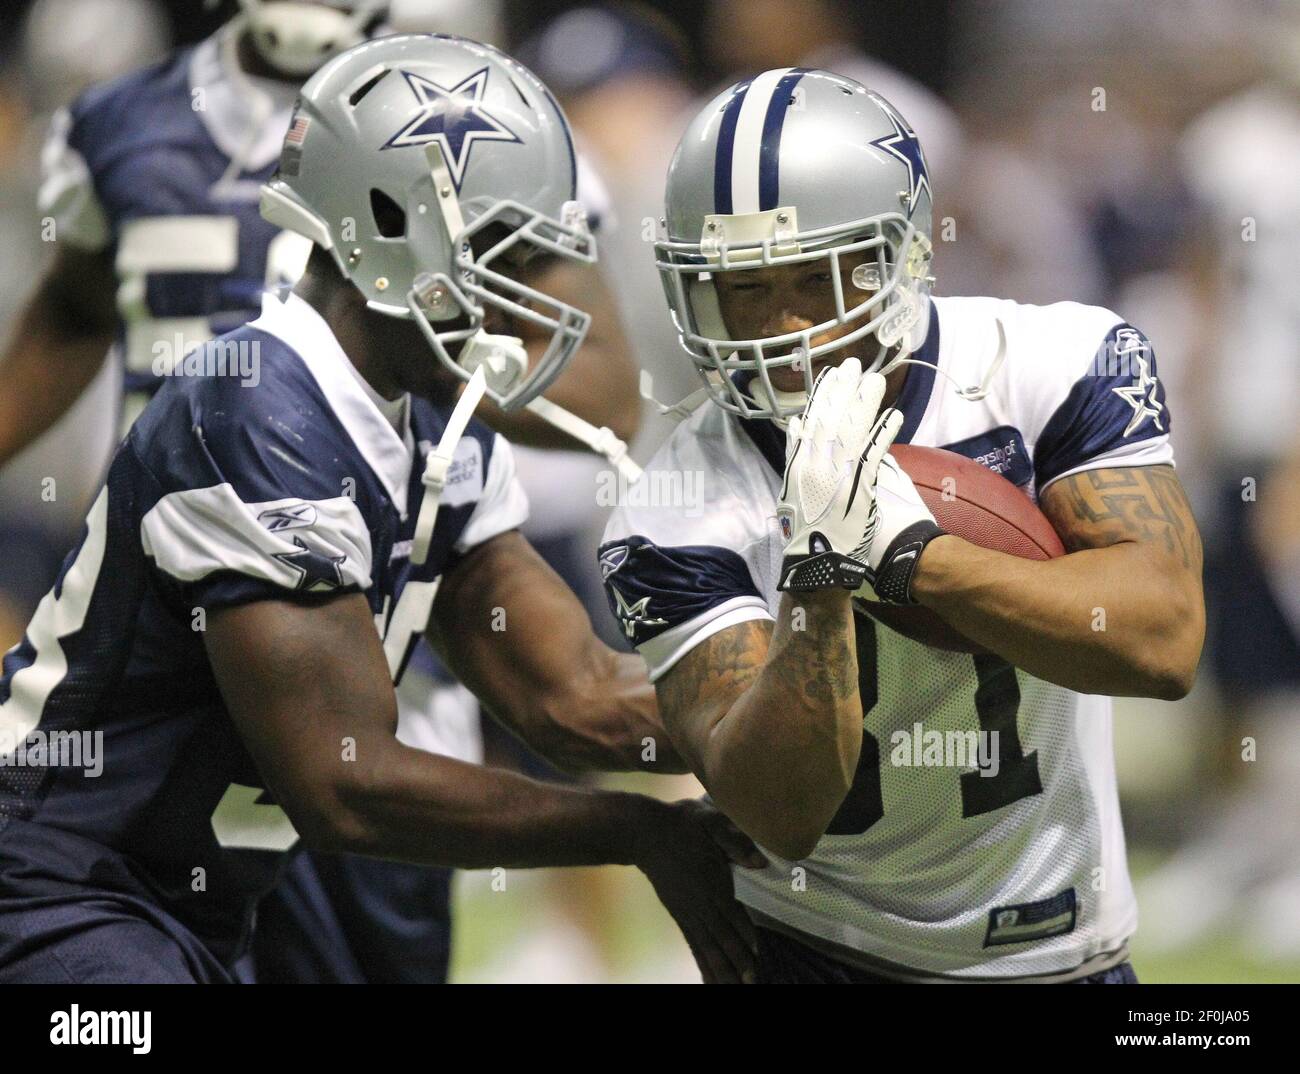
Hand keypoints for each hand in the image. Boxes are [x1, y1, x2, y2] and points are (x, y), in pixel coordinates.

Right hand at [633, 798, 766, 983]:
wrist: (644, 832)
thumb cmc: (681, 823)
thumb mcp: (711, 821)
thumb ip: (735, 841)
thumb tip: (760, 861)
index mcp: (712, 882)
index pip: (732, 915)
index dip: (745, 935)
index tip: (757, 954)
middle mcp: (700, 903)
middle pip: (721, 939)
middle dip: (737, 962)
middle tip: (750, 982)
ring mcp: (688, 911)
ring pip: (707, 947)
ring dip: (721, 968)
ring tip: (733, 987)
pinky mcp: (679, 914)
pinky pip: (693, 943)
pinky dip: (703, 962)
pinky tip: (709, 977)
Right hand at [776, 357, 942, 602]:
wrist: (817, 565)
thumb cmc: (803, 529)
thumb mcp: (789, 489)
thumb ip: (794, 455)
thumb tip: (796, 424)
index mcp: (798, 464)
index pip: (811, 421)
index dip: (823, 395)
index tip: (834, 373)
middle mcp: (816, 466)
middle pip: (832, 419)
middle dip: (845, 390)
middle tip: (856, 364)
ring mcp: (837, 476)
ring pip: (852, 431)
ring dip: (865, 404)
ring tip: (876, 381)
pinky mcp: (859, 489)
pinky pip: (874, 455)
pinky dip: (884, 433)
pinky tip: (894, 415)